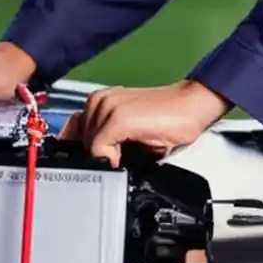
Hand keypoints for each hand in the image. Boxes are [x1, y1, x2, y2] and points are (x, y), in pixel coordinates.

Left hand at [59, 80, 230, 167]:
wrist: (192, 106)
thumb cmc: (166, 119)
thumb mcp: (128, 132)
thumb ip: (106, 140)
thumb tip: (91, 159)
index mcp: (98, 102)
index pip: (71, 131)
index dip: (81, 150)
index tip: (94, 160)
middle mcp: (99, 101)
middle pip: (80, 143)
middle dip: (98, 155)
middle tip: (124, 153)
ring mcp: (108, 107)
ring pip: (89, 148)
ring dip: (108, 156)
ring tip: (132, 149)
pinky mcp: (119, 119)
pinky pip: (100, 149)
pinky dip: (111, 159)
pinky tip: (130, 154)